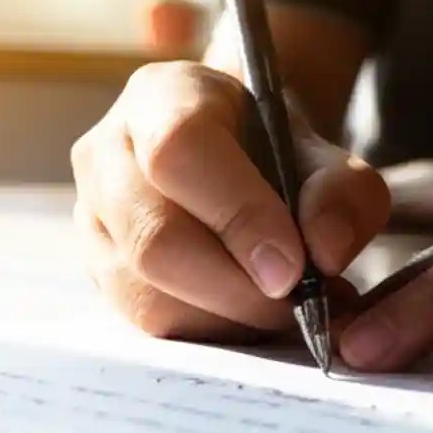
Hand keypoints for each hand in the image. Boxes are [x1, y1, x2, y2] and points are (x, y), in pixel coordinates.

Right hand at [71, 61, 389, 340]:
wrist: (226, 155)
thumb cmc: (269, 149)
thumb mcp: (320, 153)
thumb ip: (341, 193)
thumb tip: (326, 254)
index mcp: (159, 99)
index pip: (179, 151)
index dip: (237, 215)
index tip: (293, 267)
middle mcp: (106, 155)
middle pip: (154, 240)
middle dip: (237, 290)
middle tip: (298, 305)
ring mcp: (91, 219)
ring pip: (147, 295)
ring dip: (227, 321)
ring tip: (280, 311)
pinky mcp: (97, 273)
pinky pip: (147, 324)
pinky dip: (208, 334)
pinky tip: (247, 318)